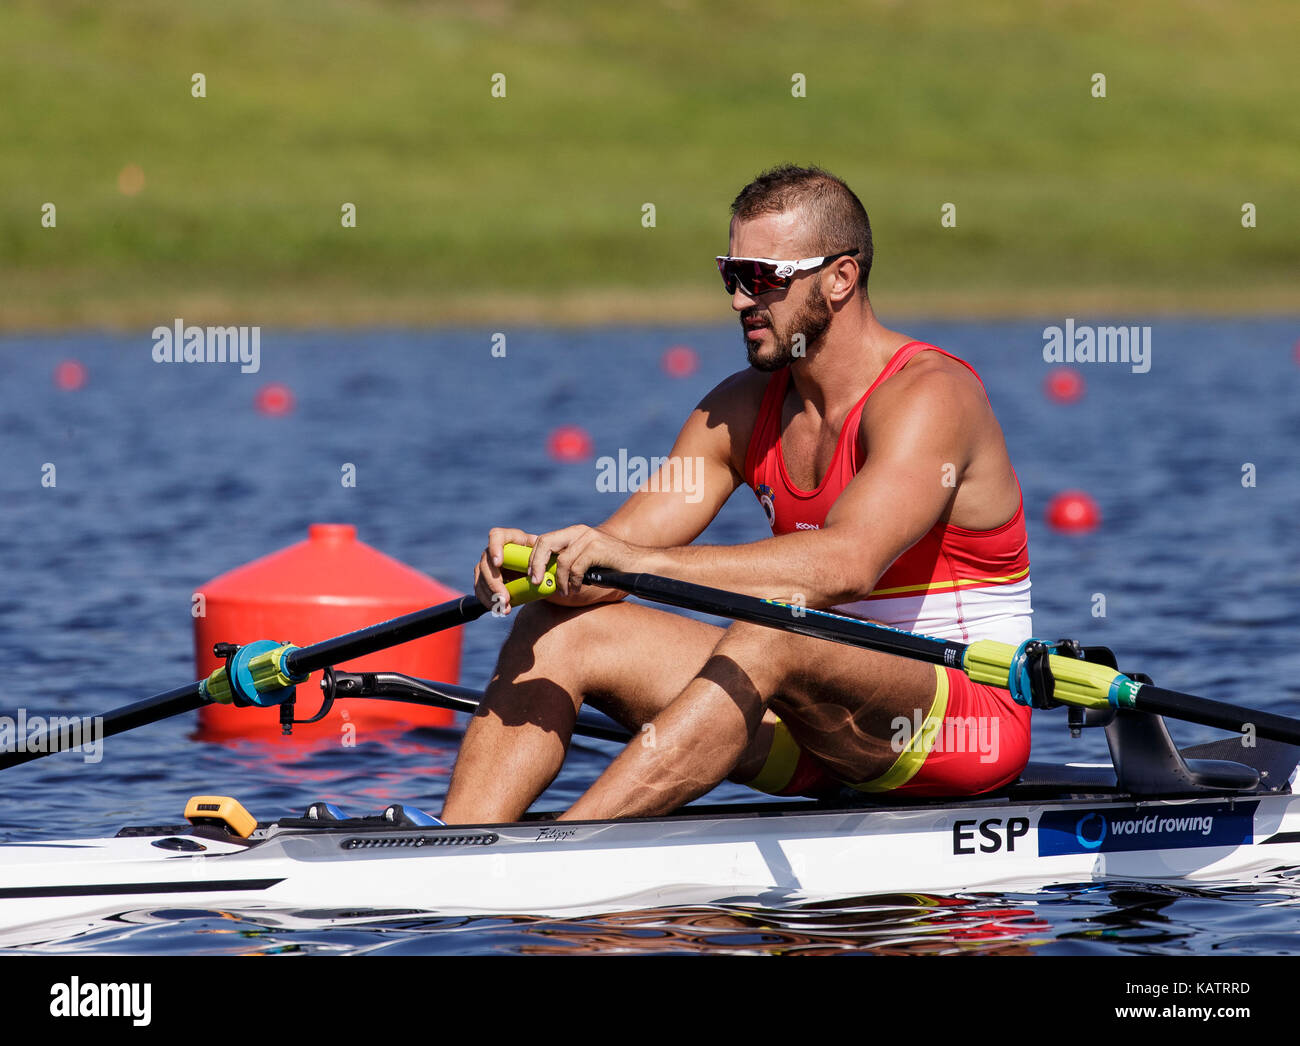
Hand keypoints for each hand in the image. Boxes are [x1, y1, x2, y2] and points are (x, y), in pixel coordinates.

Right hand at [473, 526, 538, 612]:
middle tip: (505, 598)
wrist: (534, 568)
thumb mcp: (544, 553)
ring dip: (491, 596)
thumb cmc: (540, 557)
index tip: (499, 563)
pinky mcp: (483, 579)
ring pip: (481, 579)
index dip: (495, 548)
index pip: (496, 536)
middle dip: (494, 583)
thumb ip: (543, 556)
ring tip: (505, 608)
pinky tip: (499, 609)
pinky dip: (489, 602)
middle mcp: (493, 550)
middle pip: (487, 564)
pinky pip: (480, 590)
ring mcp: (486, 565)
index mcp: (509, 538)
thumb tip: (545, 567)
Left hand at [529, 524, 643, 596]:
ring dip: (560, 581)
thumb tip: (542, 578)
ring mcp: (589, 538)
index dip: (533, 557)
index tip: (531, 575)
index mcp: (574, 533)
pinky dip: (574, 582)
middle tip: (535, 582)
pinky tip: (578, 588)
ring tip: (566, 592)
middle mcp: (580, 531)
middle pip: (545, 542)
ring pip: (561, 560)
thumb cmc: (612, 569)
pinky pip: (576, 567)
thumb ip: (566, 565)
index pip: (544, 540)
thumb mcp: (584, 565)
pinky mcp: (597, 547)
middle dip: (536, 564)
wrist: (640, 566)